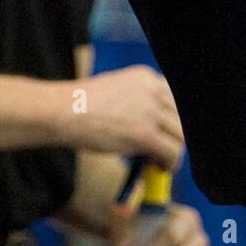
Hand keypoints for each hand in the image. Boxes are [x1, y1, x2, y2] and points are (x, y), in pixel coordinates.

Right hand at [52, 65, 183, 169]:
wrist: (62, 111)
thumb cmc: (81, 105)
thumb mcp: (116, 91)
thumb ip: (138, 102)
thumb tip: (155, 128)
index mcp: (146, 77)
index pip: (176, 98)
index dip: (175, 118)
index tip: (169, 132)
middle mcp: (153, 90)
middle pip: (183, 116)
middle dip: (177, 135)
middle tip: (166, 150)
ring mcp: (150, 111)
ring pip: (181, 134)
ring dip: (174, 150)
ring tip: (161, 161)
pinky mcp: (145, 133)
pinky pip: (172, 151)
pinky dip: (171, 163)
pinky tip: (162, 169)